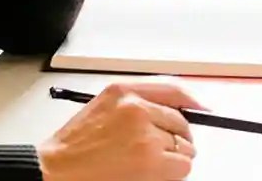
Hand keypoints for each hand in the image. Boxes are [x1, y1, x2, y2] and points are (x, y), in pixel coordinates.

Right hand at [36, 81, 205, 180]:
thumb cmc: (75, 146)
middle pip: (181, 122)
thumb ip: (134, 102)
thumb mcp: (103, 107)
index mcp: (123, 91)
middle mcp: (136, 108)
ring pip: (184, 147)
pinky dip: (174, 172)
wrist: (58, 170)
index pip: (171, 89)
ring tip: (149, 163)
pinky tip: (153, 173)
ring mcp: (145, 135)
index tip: (202, 108)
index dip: (191, 100)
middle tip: (162, 150)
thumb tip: (169, 111)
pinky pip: (182, 166)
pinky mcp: (150, 160)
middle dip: (178, 138)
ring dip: (174, 157)